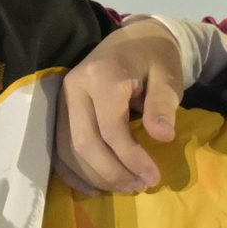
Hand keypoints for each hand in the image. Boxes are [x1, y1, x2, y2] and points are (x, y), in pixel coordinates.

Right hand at [55, 17, 183, 193]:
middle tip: (140, 187)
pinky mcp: (58, 110)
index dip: (131, 158)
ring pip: (68, 150)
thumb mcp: (168, 76)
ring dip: (95, 176)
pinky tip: (96, 188)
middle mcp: (74, 88)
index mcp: (102, 76)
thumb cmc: (155, 58)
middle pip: (84, 143)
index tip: (154, 177)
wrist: (135, 38)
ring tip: (126, 188)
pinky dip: (74, 173)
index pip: (110, 128)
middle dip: (113, 172)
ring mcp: (62, 99)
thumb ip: (163, 104)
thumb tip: (163, 136)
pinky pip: (58, 149)